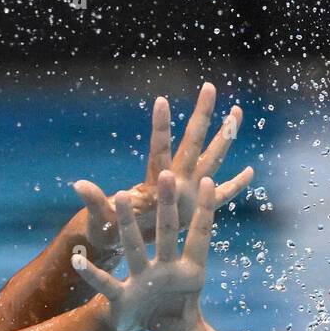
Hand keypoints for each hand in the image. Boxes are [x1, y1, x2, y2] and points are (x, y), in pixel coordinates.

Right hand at [72, 170, 249, 330]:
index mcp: (189, 271)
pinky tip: (78, 260)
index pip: (200, 237)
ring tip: (119, 195)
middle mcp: (164, 267)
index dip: (205, 212)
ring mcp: (141, 278)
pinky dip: (91, 274)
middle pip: (168, 233)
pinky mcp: (121, 295)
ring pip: (134, 247)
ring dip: (127, 225)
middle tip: (167, 174)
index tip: (210, 182)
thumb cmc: (170, 317)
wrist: (140, 325)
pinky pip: (105, 283)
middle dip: (168, 207)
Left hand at [73, 83, 253, 250]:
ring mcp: (188, 191)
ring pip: (212, 159)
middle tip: (209, 86)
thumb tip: (79, 185)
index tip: (161, 100)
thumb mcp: (102, 219)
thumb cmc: (106, 230)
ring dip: (225, 135)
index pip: (159, 149)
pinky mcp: (197, 209)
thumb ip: (95, 202)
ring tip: (237, 110)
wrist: (119, 244)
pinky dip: (236, 184)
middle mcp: (175, 179)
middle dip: (201, 115)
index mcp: (154, 181)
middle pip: (191, 142)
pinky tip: (250, 171)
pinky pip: (222, 195)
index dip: (160, 127)